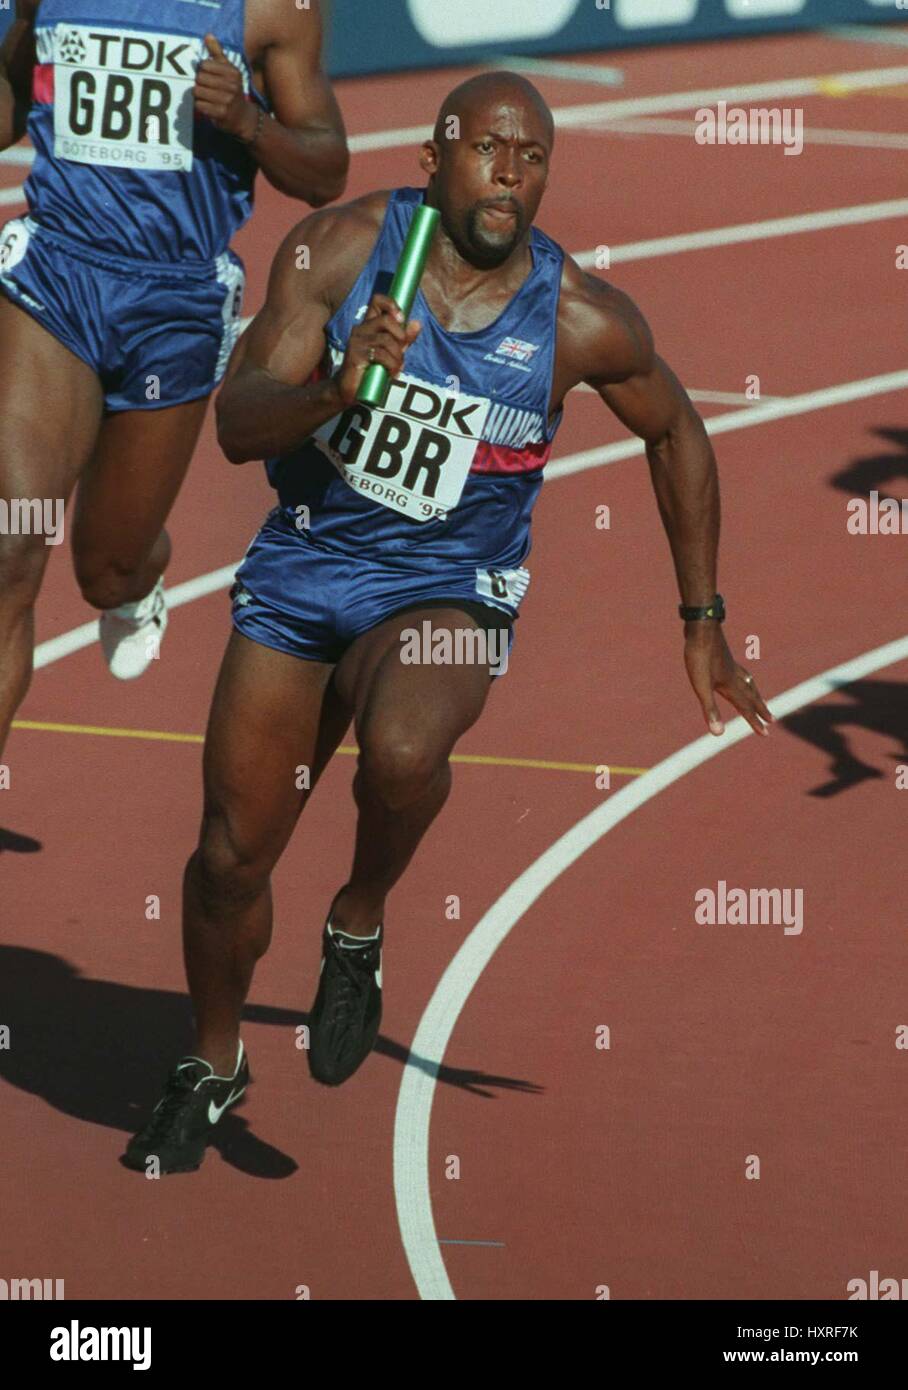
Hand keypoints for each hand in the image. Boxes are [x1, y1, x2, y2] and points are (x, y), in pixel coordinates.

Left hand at [193, 34, 255, 139]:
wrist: (242, 117)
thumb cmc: (232, 90)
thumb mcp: (228, 70)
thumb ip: (217, 53)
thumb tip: (208, 35)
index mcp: (233, 72)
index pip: (204, 65)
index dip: (202, 71)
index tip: (209, 77)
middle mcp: (231, 86)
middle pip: (199, 78)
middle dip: (199, 84)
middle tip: (207, 89)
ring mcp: (227, 100)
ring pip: (197, 92)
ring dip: (199, 95)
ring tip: (207, 97)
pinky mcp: (221, 113)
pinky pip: (199, 105)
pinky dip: (200, 106)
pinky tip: (208, 107)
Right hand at [336, 293, 420, 407]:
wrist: (349, 390)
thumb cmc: (371, 370)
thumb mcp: (392, 352)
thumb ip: (404, 339)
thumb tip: (417, 323)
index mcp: (368, 325)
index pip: (377, 301)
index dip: (391, 304)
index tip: (401, 318)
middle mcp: (360, 329)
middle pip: (386, 319)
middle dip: (400, 336)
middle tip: (402, 351)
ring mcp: (356, 342)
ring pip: (386, 340)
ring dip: (397, 356)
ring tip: (397, 368)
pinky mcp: (355, 355)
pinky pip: (380, 354)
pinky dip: (391, 365)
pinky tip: (392, 374)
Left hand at [684, 622, 772, 737]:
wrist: (701, 627)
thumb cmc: (699, 656)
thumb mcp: (701, 686)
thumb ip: (710, 709)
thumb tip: (718, 734)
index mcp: (730, 685)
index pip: (745, 708)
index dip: (754, 722)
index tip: (765, 734)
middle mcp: (734, 676)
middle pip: (751, 696)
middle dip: (760, 709)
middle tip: (772, 719)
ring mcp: (730, 665)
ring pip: (748, 683)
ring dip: (755, 693)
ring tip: (759, 699)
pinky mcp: (723, 656)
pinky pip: (740, 671)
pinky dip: (744, 677)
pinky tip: (738, 674)